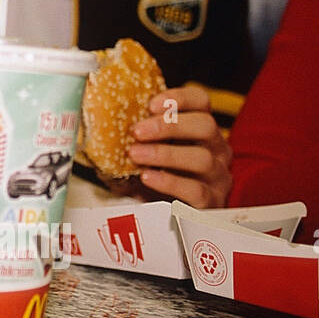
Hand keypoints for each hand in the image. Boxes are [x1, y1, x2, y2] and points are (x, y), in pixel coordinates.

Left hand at [126, 85, 231, 207]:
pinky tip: (147, 177)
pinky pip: (195, 190)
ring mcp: (217, 177)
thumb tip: (101, 119)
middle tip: (137, 131)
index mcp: (202, 130)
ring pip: (202, 159)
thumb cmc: (158, 175)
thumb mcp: (150, 149)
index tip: (151, 104)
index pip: (201, 102)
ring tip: (135, 154)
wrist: (170, 219)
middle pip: (205, 126)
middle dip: (169, 125)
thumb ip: (138, 134)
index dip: (179, 98)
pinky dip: (169, 182)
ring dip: (164, 154)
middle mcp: (216, 149)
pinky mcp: (211, 203)